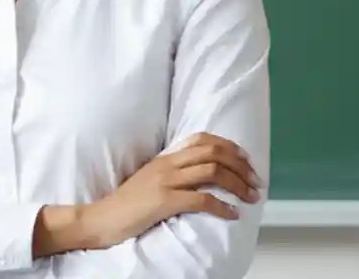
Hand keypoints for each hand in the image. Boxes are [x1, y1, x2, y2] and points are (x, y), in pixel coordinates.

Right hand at [82, 132, 261, 247]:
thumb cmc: (127, 204)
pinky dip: (223, 207)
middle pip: (214, 153)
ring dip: (238, 184)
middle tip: (256, 181)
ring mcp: (166, 181)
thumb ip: (172, 172)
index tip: (246, 160)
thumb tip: (199, 174)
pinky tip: (232, 214)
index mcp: (165, 157)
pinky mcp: (164, 201)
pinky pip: (202, 200)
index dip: (230, 146)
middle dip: (241, 166)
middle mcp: (168, 164)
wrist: (102, 218)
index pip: (203, 140)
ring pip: (213, 172)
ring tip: (250, 197)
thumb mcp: (150, 179)